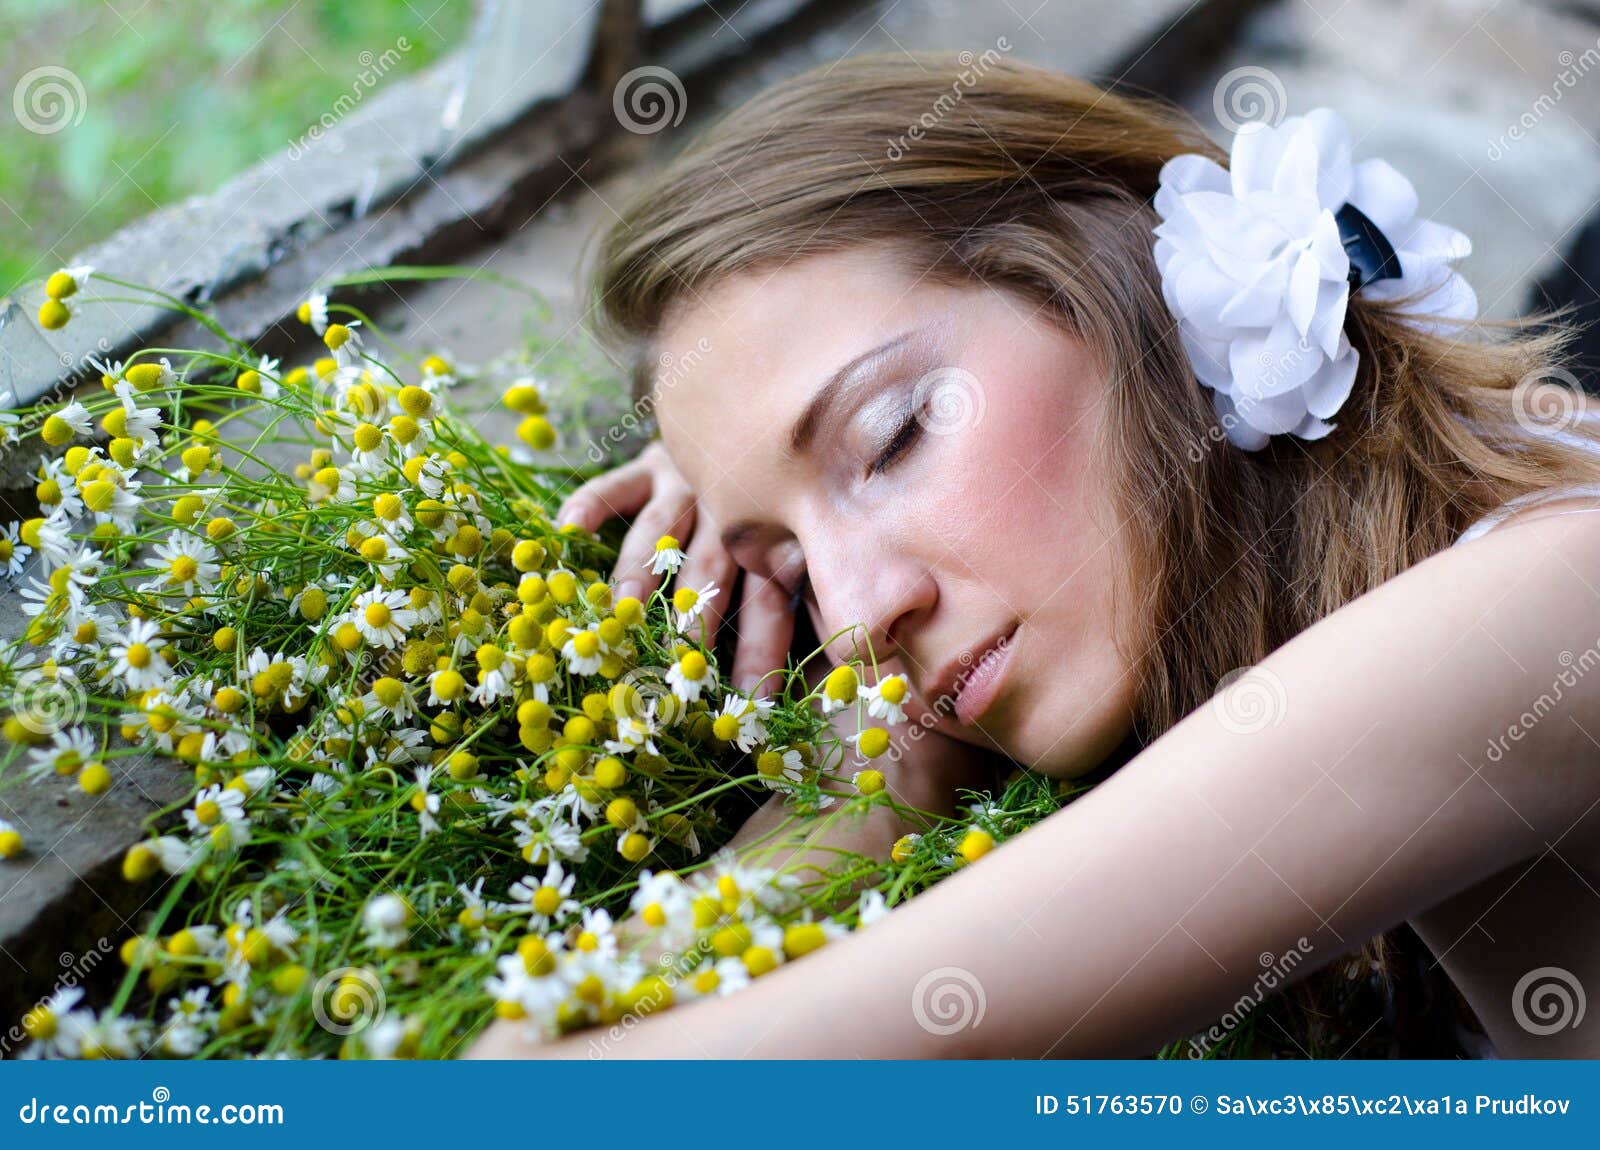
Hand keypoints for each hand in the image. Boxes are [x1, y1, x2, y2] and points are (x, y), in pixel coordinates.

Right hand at [556, 441, 794, 693]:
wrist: (748, 423)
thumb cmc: (769, 511)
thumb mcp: (794, 545)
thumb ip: (798, 595)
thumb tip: (817, 672)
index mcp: (772, 539)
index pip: (770, 598)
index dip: (763, 649)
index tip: (754, 697)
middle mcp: (731, 510)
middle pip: (715, 569)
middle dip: (700, 616)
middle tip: (684, 660)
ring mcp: (689, 484)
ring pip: (664, 528)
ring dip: (644, 564)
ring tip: (625, 602)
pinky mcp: (651, 463)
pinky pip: (617, 483)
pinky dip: (591, 504)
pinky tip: (567, 528)